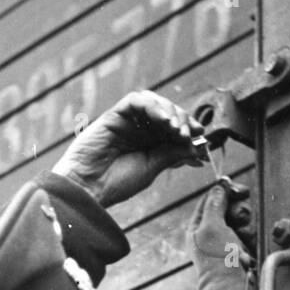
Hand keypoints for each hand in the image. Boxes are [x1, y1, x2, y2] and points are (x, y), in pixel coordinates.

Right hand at [51, 91, 207, 206]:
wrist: (88, 188)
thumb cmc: (116, 183)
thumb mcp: (151, 168)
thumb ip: (171, 153)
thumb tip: (195, 144)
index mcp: (150, 145)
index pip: (175, 129)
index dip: (190, 129)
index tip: (201, 136)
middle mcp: (140, 130)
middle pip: (168, 113)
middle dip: (182, 119)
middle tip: (189, 132)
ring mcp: (127, 122)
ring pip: (154, 103)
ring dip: (169, 111)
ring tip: (175, 127)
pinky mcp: (114, 115)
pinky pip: (135, 101)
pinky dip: (152, 106)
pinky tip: (162, 119)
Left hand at [188, 181, 257, 289]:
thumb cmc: (218, 260)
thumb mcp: (211, 228)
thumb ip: (215, 204)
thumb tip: (219, 186)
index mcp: (198, 227)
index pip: (210, 199)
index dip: (224, 191)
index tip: (238, 190)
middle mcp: (213, 232)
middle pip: (230, 207)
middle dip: (239, 211)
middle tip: (240, 220)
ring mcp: (230, 241)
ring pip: (244, 220)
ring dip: (247, 226)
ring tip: (243, 239)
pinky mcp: (244, 250)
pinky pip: (252, 233)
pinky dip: (253, 237)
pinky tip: (251, 246)